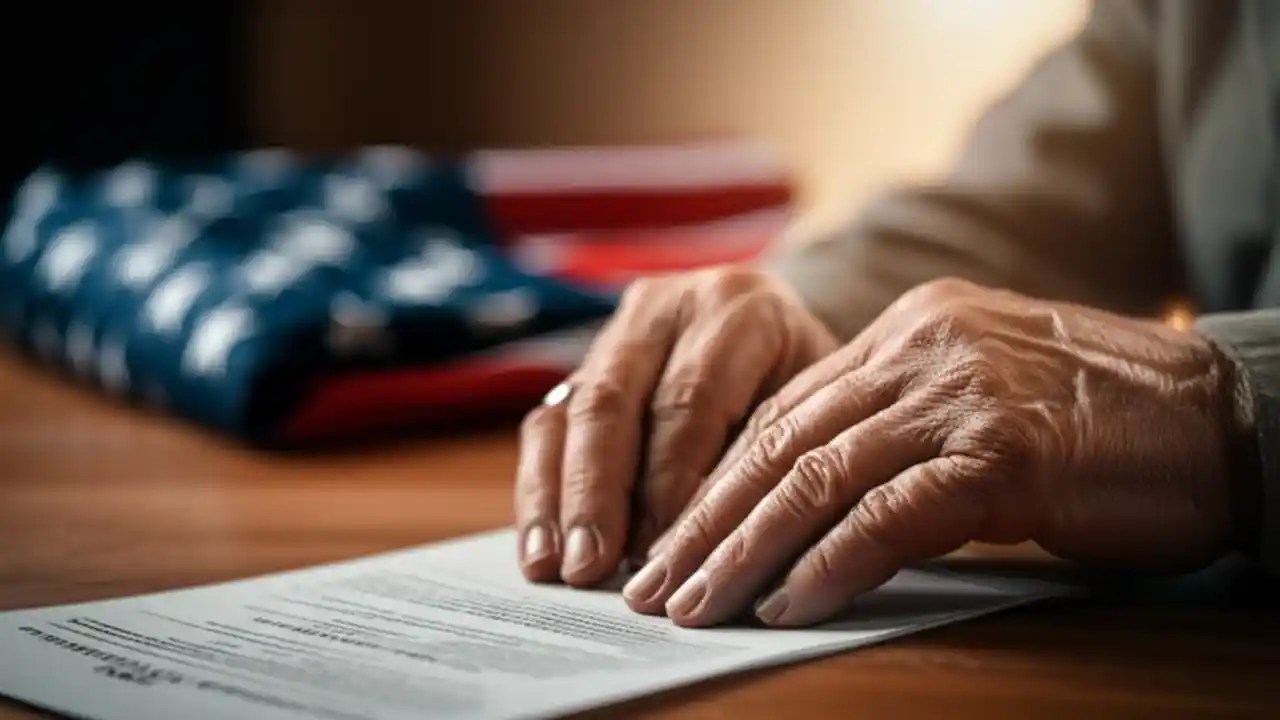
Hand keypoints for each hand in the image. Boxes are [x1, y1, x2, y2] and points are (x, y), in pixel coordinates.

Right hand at [514, 266, 838, 585]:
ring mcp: (617, 333)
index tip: (659, 553)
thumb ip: (767, 461)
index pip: (691, 399)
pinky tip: (541, 548)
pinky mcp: (583, 367)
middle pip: (614, 400)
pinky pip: (548, 425)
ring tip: (551, 566)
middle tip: (590, 566)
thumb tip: (709, 552)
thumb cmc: (817, 391)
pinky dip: (541, 491)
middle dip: (597, 492)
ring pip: (570, 411)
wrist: (789, 338)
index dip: (669, 481)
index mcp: (737, 308)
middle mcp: (666, 306)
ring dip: (557, 497)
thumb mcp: (816, 411)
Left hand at [623, 278, 1259, 627]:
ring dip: (746, 551)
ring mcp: (960, 396)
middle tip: (654, 586)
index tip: (672, 540)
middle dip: (707, 523)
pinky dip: (831, 565)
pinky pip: (890, 515)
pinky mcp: (1003, 453)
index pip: (782, 413)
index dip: (717, 483)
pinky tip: (787, 604)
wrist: (1222, 418)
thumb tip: (808, 487)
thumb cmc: (1099, 422)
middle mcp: (919, 350)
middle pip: (780, 445)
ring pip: (816, 479)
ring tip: (696, 606)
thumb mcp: (978, 398)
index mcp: (905, 332)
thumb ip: (897, 422)